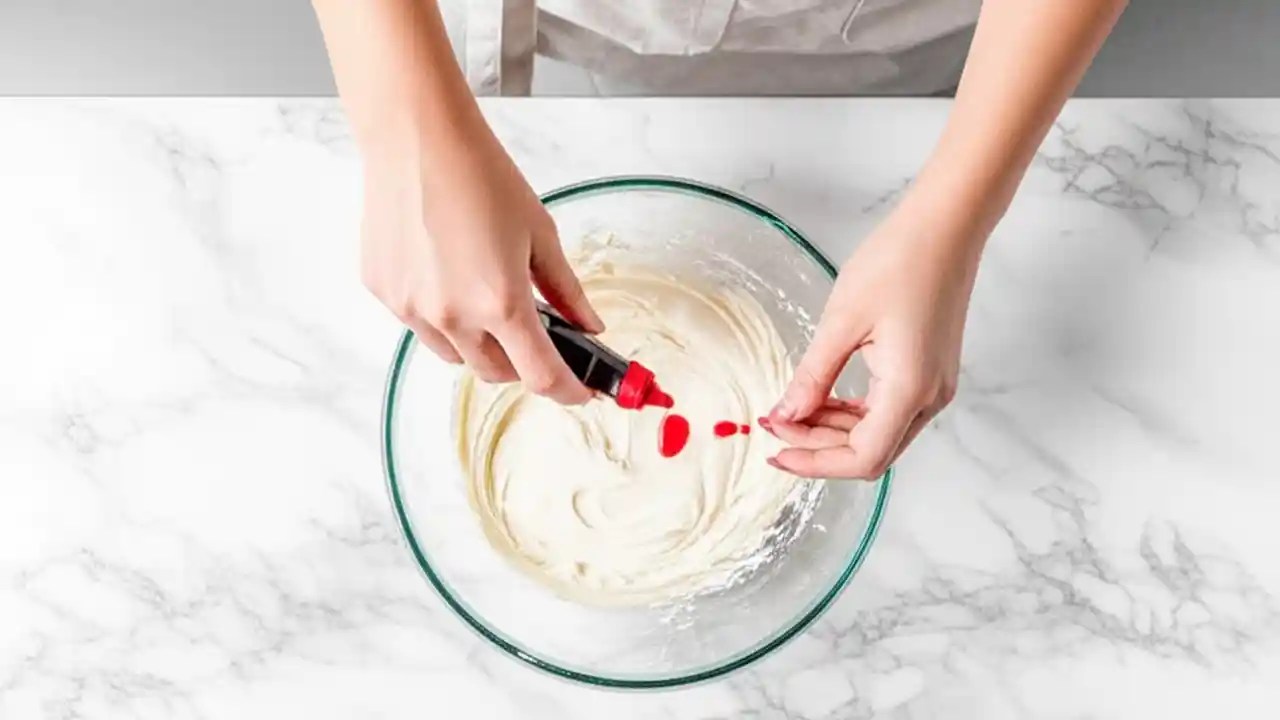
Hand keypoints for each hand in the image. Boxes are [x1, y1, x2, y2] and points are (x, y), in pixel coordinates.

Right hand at [360, 124, 602, 403]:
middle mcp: (453, 316)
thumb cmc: (479, 174)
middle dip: (523, 363)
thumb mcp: (540, 234)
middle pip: (497, 373)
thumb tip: (589, 325)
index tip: (581, 391)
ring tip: (486, 296)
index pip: (541, 377)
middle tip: (536, 334)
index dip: (568, 391)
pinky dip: (442, 316)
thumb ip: (567, 291)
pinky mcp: (385, 293)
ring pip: (456, 356)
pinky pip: (420, 325)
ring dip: (480, 344)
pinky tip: (448, 274)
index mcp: (500, 303)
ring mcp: (412, 309)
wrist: (417, 139)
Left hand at [765, 209, 979, 478]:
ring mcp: (934, 387)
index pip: (863, 457)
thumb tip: (786, 415)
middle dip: (818, 447)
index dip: (816, 462)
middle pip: (871, 452)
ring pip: (879, 434)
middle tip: (773, 425)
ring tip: (789, 410)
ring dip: (832, 430)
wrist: (946, 227)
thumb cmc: (898, 262)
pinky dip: (852, 412)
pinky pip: (888, 411)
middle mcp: (929, 398)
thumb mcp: (841, 322)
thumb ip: (812, 377)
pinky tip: (820, 398)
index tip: (776, 450)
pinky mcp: (929, 373)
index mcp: (909, 389)